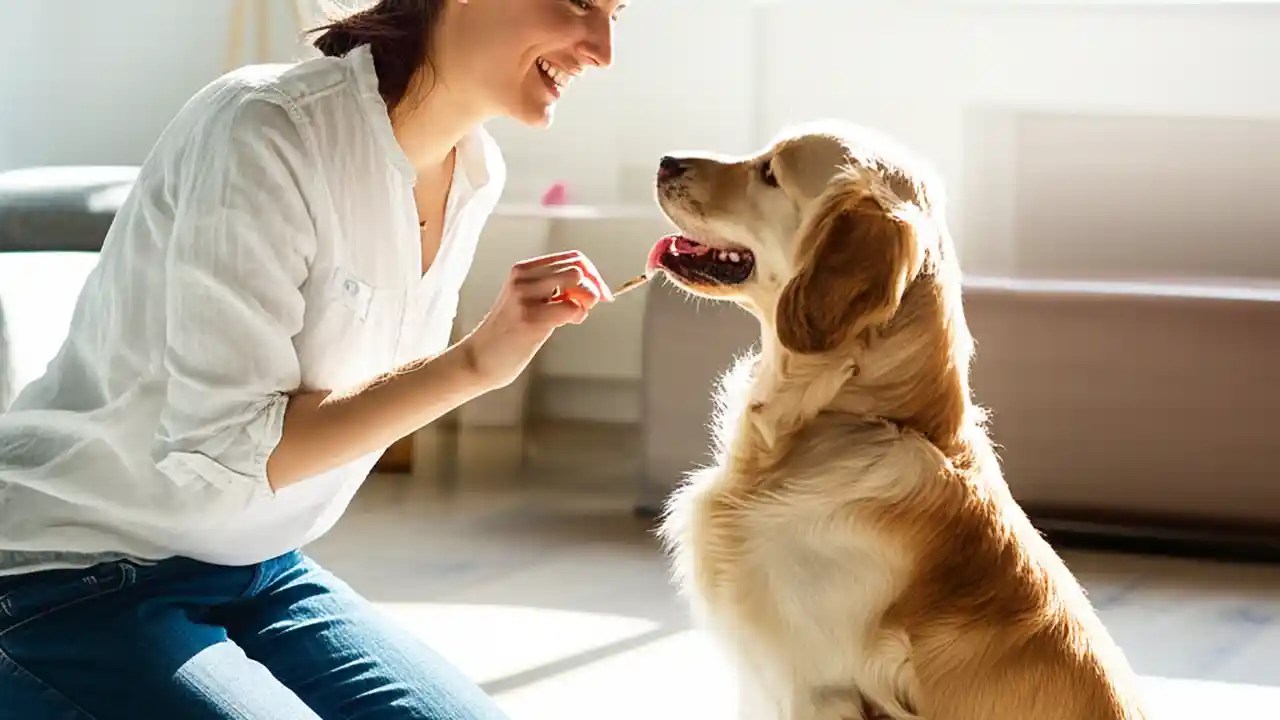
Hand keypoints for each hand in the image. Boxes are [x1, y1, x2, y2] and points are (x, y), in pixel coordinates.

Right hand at [459, 250, 612, 389]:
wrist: (478, 360)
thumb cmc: (508, 335)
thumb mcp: (527, 302)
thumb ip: (553, 290)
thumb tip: (592, 286)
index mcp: (522, 270)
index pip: (572, 258)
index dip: (592, 274)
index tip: (599, 293)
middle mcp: (522, 278)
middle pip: (578, 266)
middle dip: (594, 286)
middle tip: (590, 307)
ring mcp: (525, 297)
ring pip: (577, 280)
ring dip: (586, 299)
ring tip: (574, 316)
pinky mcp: (530, 319)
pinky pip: (571, 307)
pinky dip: (578, 315)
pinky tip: (569, 323)